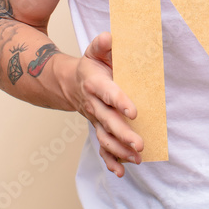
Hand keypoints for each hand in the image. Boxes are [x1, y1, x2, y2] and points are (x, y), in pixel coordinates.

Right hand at [68, 32, 142, 176]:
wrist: (69, 83)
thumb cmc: (90, 66)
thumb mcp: (95, 50)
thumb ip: (103, 44)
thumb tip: (111, 37)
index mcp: (94, 83)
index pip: (108, 93)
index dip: (120, 101)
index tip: (134, 111)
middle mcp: (93, 104)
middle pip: (107, 121)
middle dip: (123, 134)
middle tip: (139, 143)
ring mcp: (94, 119)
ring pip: (105, 137)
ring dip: (120, 150)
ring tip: (137, 157)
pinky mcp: (97, 128)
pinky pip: (102, 146)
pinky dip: (110, 160)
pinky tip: (121, 171)